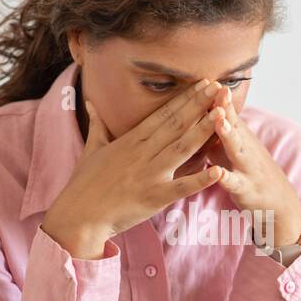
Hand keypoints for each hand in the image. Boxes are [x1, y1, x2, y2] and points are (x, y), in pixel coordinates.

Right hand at [41, 80, 226, 258]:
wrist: (78, 216)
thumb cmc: (84, 184)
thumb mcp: (92, 148)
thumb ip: (97, 124)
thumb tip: (90, 103)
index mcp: (130, 140)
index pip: (163, 114)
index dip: (185, 98)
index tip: (202, 84)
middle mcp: (142, 153)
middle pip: (176, 124)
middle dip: (199, 104)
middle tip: (220, 87)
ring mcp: (149, 174)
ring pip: (182, 148)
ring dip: (203, 130)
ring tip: (222, 114)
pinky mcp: (153, 197)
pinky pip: (181, 187)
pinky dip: (199, 180)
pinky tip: (218, 171)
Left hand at [208, 86, 300, 245]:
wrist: (279, 203)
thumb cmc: (249, 172)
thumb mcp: (232, 149)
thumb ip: (215, 132)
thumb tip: (196, 110)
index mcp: (239, 137)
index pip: (226, 112)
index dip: (216, 96)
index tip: (204, 77)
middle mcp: (245, 147)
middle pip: (233, 124)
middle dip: (224, 107)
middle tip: (215, 87)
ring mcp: (248, 167)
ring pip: (237, 149)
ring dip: (228, 134)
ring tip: (218, 120)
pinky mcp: (247, 189)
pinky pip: (236, 183)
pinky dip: (227, 178)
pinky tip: (218, 173)